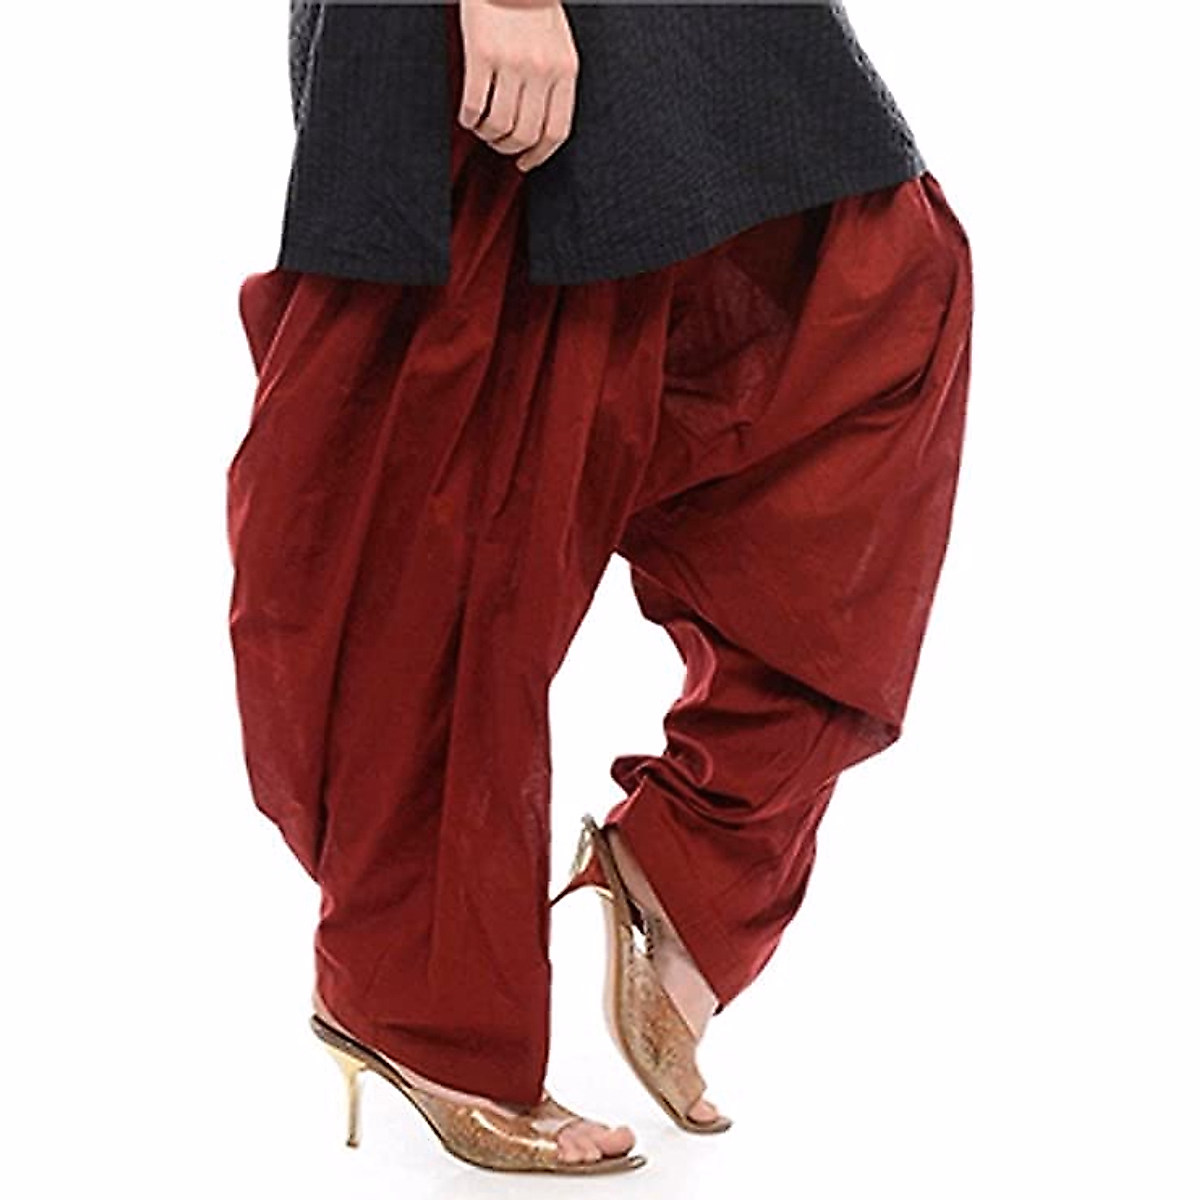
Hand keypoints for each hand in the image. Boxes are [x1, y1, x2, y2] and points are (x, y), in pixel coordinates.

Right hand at [457, 0, 579, 171]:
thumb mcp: (558, 45)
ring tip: (482, 128)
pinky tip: (468, 116)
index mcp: (565, 69)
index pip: (556, 131)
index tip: (526, 163)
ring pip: (500, 125)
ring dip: (487, 135)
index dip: (539, 155)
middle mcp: (542, 69)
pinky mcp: (482, 53)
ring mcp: (512, 61)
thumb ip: (553, 81)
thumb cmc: (532, 7)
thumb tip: (538, 129)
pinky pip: (475, 106)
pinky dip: (469, 119)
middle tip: (499, 145)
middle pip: (526, 134)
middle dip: (509, 148)